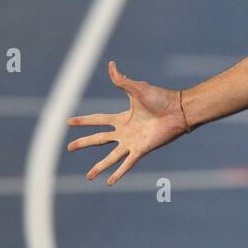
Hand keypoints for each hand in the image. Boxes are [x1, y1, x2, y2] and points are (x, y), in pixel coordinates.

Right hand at [66, 61, 189, 184]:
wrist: (178, 110)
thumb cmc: (161, 98)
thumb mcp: (137, 88)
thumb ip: (122, 80)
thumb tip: (111, 64)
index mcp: (123, 117)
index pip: (98, 120)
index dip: (84, 121)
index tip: (68, 122)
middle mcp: (125, 132)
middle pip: (99, 139)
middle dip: (84, 143)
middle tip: (69, 148)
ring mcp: (132, 142)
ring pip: (111, 157)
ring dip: (99, 166)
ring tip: (89, 177)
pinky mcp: (141, 150)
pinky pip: (127, 164)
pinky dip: (119, 173)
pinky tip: (110, 182)